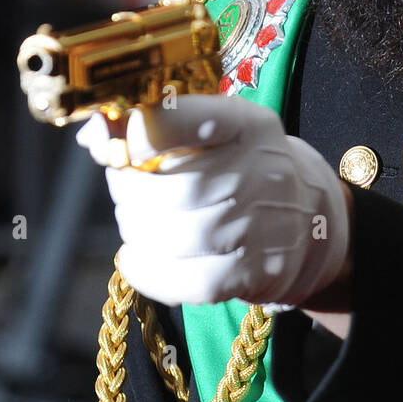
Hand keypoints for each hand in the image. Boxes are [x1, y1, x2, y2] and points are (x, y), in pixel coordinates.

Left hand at [76, 96, 350, 310]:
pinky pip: (190, 281)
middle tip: (125, 193)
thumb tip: (94, 133)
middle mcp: (262, 170)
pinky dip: (151, 274)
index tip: (117, 146)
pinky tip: (139, 261)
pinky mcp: (258, 270)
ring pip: (178, 236)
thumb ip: (158, 128)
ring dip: (138, 234)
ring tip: (135, 225)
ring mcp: (264, 224)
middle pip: (175, 188)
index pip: (183, 120)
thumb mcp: (215, 133)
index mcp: (247, 124)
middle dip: (131, 195)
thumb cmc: (241, 167)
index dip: (137, 136)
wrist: (308, 217)